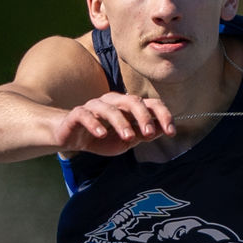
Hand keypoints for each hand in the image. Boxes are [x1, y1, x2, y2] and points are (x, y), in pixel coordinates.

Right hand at [52, 93, 175, 154]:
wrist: (70, 138)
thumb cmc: (100, 138)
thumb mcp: (125, 141)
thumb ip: (141, 135)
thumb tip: (161, 130)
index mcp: (127, 107)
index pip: (149, 104)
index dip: (163, 115)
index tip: (171, 132)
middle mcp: (112, 102)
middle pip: (132, 101)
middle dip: (143, 116)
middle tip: (150, 133)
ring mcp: (94, 106)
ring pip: (110, 108)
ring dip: (121, 122)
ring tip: (129, 138)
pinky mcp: (77, 114)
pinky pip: (85, 115)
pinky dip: (94, 123)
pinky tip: (101, 134)